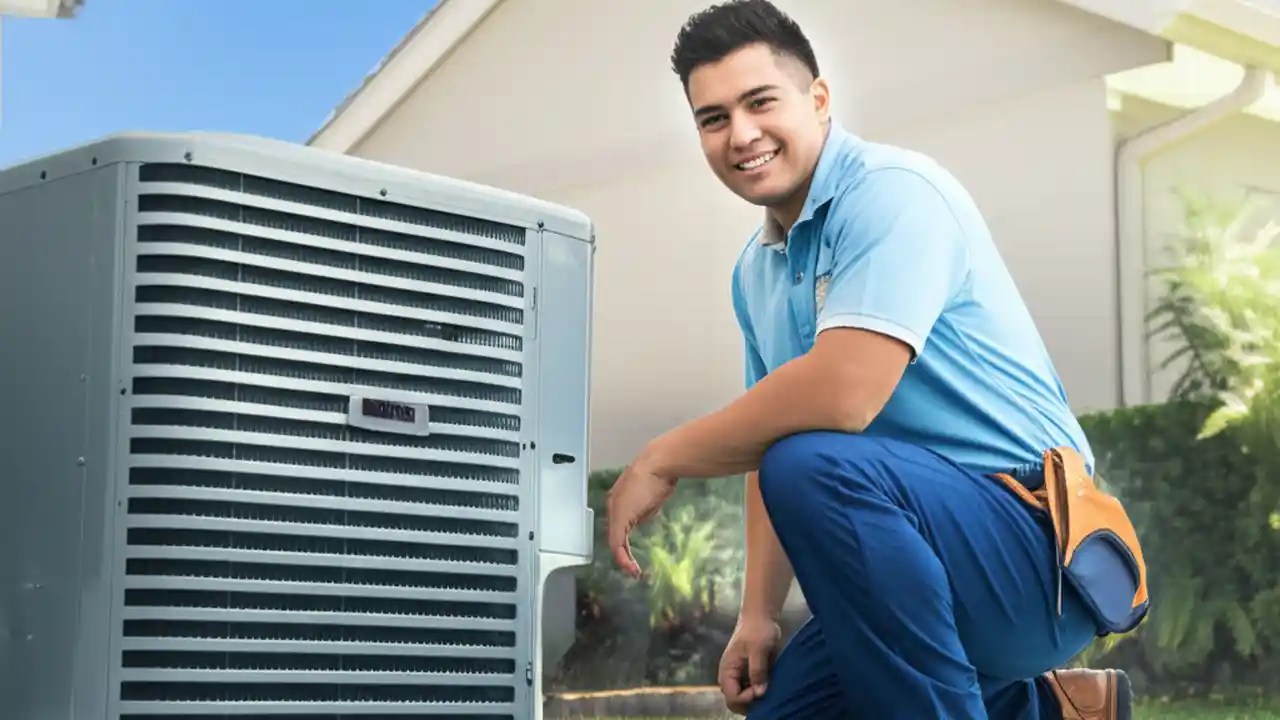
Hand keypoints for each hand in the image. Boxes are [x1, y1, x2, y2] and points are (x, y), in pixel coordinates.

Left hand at [606, 454, 677, 578]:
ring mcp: (615, 512)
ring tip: (633, 571)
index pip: (618, 526)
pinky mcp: (620, 517)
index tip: (632, 554)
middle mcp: (613, 506)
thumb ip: (643, 509)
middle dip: (622, 554)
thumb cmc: (659, 475)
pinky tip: (631, 566)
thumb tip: (642, 519)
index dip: (623, 542)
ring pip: (614, 542)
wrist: (659, 464)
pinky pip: (617, 542)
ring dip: (623, 559)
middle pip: (614, 535)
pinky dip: (623, 557)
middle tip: (632, 568)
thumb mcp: (651, 497)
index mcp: (619, 500)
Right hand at [718, 615, 781, 714]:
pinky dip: (756, 692)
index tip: (761, 689)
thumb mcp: (758, 649)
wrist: (761, 616)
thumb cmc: (757, 629)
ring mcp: (738, 674)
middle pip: (733, 700)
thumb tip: (760, 691)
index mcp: (727, 669)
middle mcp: (730, 675)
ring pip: (741, 696)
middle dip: (748, 702)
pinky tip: (767, 687)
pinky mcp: (747, 672)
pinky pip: (748, 689)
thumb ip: (757, 670)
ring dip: (752, 699)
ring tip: (767, 692)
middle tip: (764, 694)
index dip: (746, 698)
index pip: (731, 695)